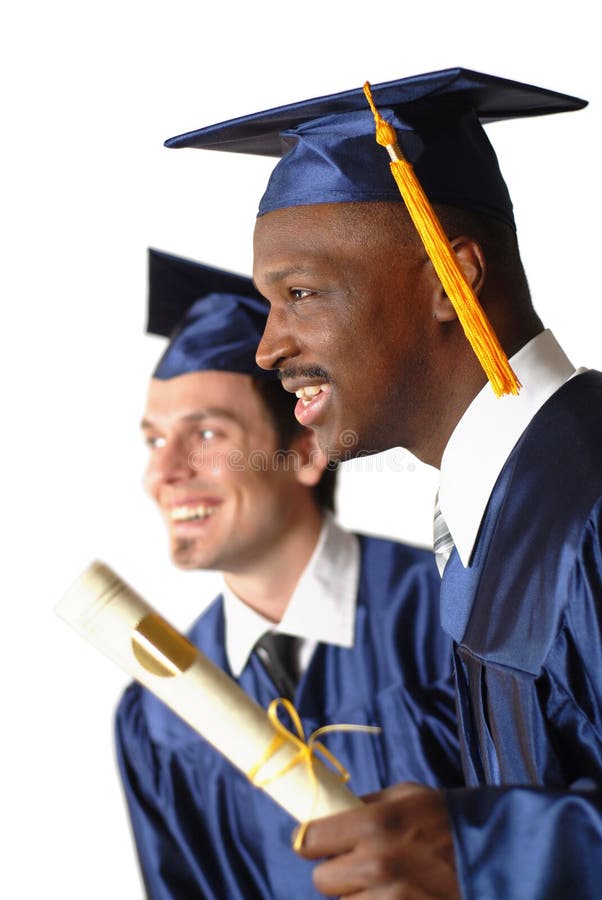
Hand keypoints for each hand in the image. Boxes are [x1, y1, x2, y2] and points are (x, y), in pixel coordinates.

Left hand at [295, 782, 459, 897]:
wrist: (496, 854)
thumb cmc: (447, 819)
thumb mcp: (406, 796)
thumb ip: (365, 805)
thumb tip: (330, 812)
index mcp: (373, 824)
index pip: (310, 840)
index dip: (310, 840)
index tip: (316, 842)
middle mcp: (377, 864)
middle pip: (322, 880)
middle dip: (335, 870)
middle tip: (356, 862)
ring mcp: (391, 899)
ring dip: (357, 895)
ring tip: (385, 880)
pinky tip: (397, 894)